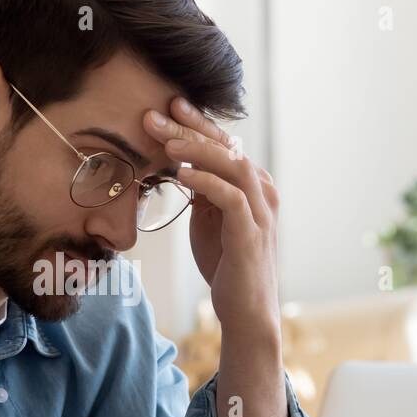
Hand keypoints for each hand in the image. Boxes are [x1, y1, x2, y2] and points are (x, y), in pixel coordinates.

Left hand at [141, 98, 280, 339]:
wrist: (244, 309)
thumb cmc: (225, 263)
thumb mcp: (209, 219)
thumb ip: (202, 191)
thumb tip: (179, 165)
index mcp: (252, 184)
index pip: (224, 144)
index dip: (196, 123)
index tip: (167, 107)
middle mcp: (262, 190)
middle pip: (226, 147)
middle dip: (189, 128)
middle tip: (154, 115)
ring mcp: (260, 211)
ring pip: (232, 165)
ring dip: (197, 150)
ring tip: (167, 141)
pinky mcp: (251, 233)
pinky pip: (231, 197)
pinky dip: (206, 181)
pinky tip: (181, 173)